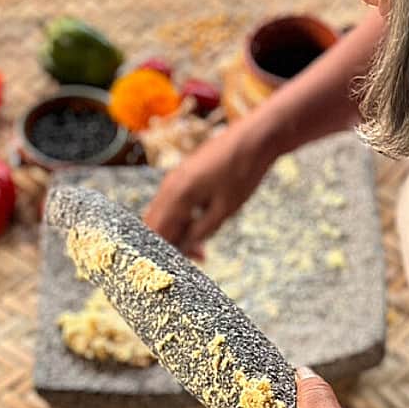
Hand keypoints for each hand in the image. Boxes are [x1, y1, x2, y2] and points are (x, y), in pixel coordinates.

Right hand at [143, 116, 277, 254]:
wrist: (254, 138)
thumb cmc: (242, 172)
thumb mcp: (225, 209)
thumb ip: (202, 231)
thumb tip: (185, 248)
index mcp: (177, 195)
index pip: (156, 234)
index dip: (162, 255)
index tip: (175, 269)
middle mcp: (169, 186)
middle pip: (154, 225)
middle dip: (168, 246)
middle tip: (191, 261)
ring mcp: (175, 179)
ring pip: (163, 215)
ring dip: (176, 233)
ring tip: (201, 249)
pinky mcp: (184, 175)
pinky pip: (173, 204)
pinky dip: (181, 220)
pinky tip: (200, 230)